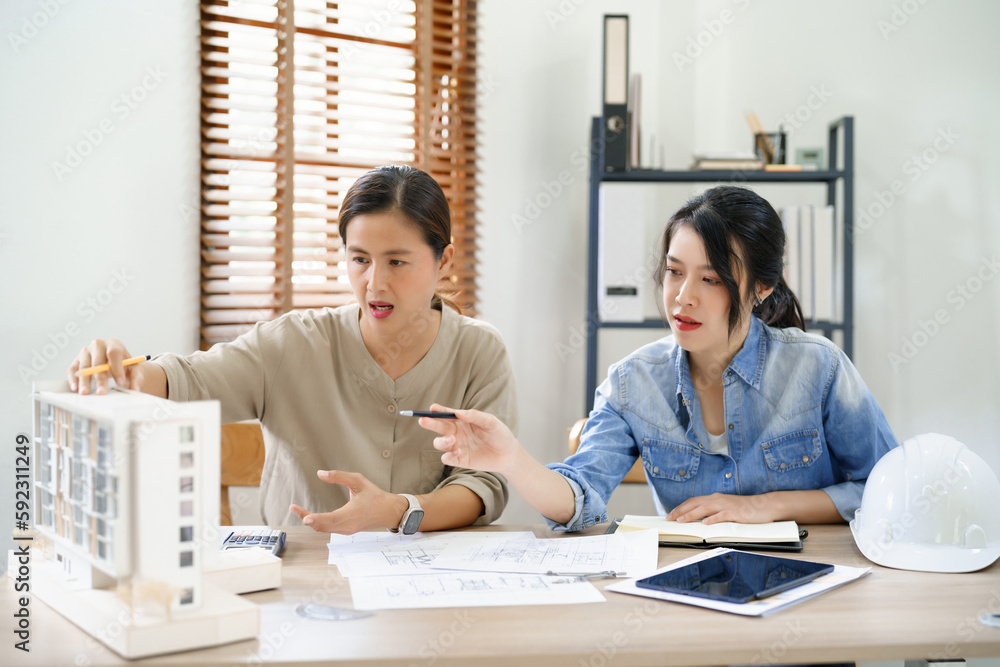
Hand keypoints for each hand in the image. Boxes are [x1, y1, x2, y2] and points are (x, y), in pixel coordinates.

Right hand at [68, 338, 153, 394]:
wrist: (116, 364)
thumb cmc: (125, 366)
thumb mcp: (135, 370)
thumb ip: (137, 378)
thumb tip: (135, 388)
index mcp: (114, 344)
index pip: (114, 353)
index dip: (116, 367)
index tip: (120, 382)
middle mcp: (98, 345)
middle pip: (97, 360)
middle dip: (100, 378)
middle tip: (102, 392)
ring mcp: (86, 351)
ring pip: (84, 366)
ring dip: (84, 380)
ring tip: (86, 393)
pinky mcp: (77, 360)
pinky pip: (73, 369)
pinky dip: (73, 379)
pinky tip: (75, 388)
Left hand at [289, 470, 406, 533]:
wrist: (389, 512)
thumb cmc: (375, 496)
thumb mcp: (359, 481)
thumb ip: (339, 476)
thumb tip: (320, 473)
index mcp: (352, 514)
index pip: (330, 519)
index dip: (316, 518)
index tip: (304, 516)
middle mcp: (348, 526)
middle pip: (322, 526)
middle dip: (306, 517)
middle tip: (293, 507)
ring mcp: (347, 530)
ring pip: (324, 529)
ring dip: (311, 521)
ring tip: (298, 511)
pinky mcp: (347, 531)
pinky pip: (329, 529)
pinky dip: (318, 524)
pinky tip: (311, 517)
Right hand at [417, 404, 520, 474]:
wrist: (508, 455)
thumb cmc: (499, 434)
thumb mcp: (491, 422)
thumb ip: (475, 416)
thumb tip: (459, 412)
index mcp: (462, 421)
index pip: (446, 414)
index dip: (438, 411)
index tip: (432, 408)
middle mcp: (456, 433)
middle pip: (439, 427)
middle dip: (430, 423)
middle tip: (423, 420)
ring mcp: (457, 446)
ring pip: (439, 443)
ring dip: (441, 441)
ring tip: (451, 440)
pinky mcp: (460, 460)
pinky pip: (447, 458)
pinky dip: (447, 456)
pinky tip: (456, 453)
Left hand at [666, 492, 775, 523]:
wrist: (764, 506)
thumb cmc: (744, 509)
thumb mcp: (725, 508)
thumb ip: (713, 512)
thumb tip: (698, 519)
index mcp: (715, 498)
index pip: (693, 501)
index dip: (681, 507)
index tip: (670, 514)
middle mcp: (718, 499)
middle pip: (695, 503)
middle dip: (681, 510)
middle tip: (669, 518)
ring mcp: (727, 505)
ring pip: (705, 508)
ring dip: (692, 514)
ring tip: (681, 520)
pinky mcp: (736, 512)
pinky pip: (722, 515)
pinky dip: (713, 519)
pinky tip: (706, 523)